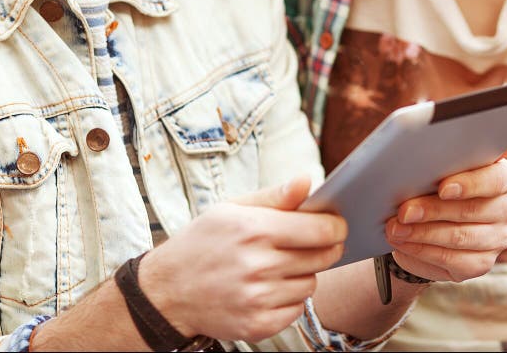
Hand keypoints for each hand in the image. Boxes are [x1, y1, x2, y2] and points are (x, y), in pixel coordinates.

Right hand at [139, 176, 346, 342]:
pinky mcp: (258, 325)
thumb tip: (307, 181)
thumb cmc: (203, 241)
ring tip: (278, 264)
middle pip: (323, 257)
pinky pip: (297, 309)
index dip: (336, 225)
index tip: (337, 223)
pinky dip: (290, 297)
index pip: (320, 230)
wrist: (168, 289)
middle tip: (312, 241)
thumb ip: (275, 195)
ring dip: (303, 272)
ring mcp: (258, 298)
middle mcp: (258, 265)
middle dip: (325, 247)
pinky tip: (269, 286)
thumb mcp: (232, 208)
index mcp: (254, 229)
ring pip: (311, 283)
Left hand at [384, 157, 506, 281]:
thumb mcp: (437, 167)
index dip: (470, 185)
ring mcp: (498, 238)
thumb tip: (418, 155)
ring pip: (460, 237)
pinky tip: (403, 244)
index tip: (443, 189)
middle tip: (404, 212)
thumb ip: (439, 162)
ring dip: (423, 234)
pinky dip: (423, 251)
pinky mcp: (483, 262)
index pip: (495, 180)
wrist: (429, 216)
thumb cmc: (433, 181)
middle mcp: (506, 207)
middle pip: (472, 210)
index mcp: (502, 175)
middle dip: (432, 211)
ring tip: (395, 229)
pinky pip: (453, 260)